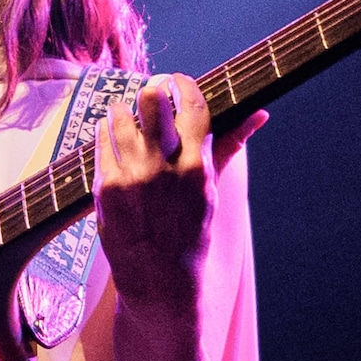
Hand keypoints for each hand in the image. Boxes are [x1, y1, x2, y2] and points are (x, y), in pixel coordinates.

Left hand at [93, 74, 264, 306]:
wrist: (159, 279)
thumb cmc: (191, 232)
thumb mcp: (211, 189)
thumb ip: (229, 145)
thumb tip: (259, 113)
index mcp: (196, 166)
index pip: (192, 103)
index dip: (184, 84)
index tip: (178, 81)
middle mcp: (163, 167)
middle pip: (152, 98)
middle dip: (152, 90)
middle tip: (152, 96)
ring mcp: (130, 177)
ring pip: (118, 114)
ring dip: (124, 111)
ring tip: (128, 121)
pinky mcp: (104, 187)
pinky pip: (101, 141)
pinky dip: (108, 136)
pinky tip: (115, 145)